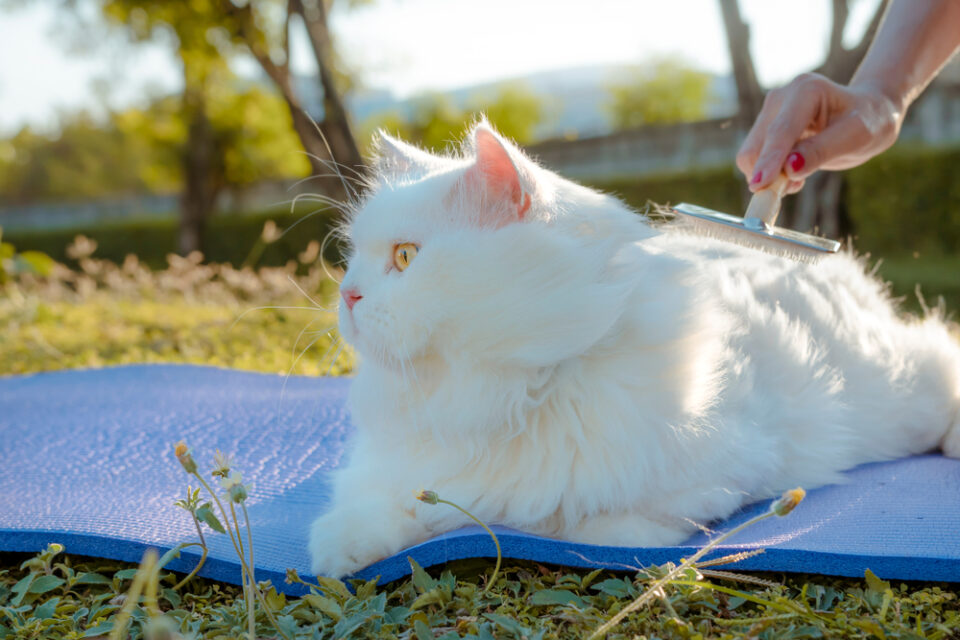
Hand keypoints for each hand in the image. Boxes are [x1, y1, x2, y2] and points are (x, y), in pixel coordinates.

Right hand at [736, 73, 902, 193]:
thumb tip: (789, 169)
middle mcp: (781, 97)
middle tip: (795, 189)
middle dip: (768, 173)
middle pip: (758, 145)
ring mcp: (770, 112)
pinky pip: (755, 158)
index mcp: (807, 90)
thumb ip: (821, 151)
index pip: (781, 131)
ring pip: (751, 154)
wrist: (867, 113)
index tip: (760, 185)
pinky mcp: (764, 127)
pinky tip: (793, 171)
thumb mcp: (856, 137)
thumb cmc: (867, 121)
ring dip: (769, 175)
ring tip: (799, 180)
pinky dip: (769, 173)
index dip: (770, 159)